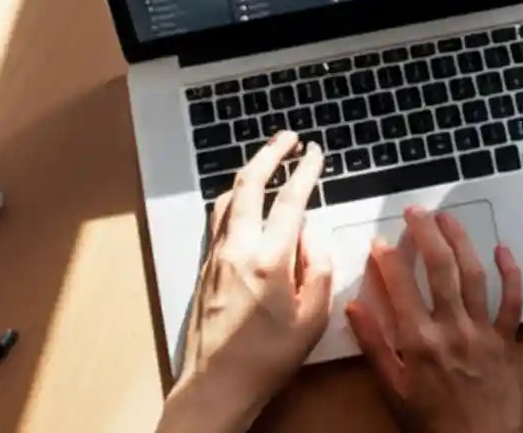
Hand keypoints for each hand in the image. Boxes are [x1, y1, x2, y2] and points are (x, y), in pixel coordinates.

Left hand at [159, 131, 332, 432]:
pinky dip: (235, 196)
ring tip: (267, 159)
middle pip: (250, 183)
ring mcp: (216, 255)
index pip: (290, 200)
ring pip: (229, 196)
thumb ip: (317, 268)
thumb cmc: (266, 359)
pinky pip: (220, 217)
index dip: (305, 170)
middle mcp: (237, 249)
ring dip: (249, 171)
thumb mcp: (312, 319)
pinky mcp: (205, 266)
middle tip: (288, 137)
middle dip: (270, 153)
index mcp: (269, 260)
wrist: (216, 384)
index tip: (315, 152)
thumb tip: (311, 235)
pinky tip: (244, 198)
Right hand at [346, 207, 522, 432]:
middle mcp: (452, 329)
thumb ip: (374, 346)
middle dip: (426, 234)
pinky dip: (511, 274)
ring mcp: (482, 332)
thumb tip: (354, 309)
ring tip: (449, 219)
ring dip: (461, 241)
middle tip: (415, 212)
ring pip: (474, 275)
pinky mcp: (506, 340)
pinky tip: (503, 249)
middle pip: (440, 268)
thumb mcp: (392, 389)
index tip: (379, 242)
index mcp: (419, 341)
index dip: (388, 258)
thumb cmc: (431, 424)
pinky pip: (513, 301)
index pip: (401, 285)